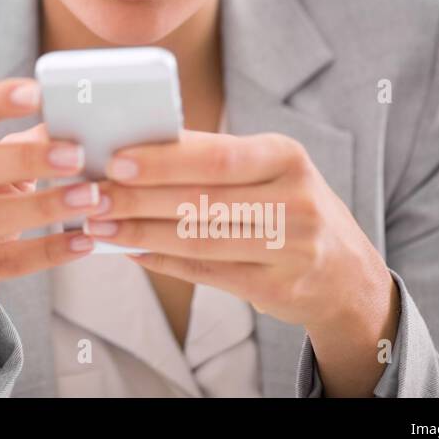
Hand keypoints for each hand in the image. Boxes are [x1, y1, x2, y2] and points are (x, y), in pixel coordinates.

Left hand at [84, 130, 393, 336]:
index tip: (114, 159)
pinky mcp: (276, 287)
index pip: (217, 156)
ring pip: (198, 239)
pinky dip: (161, 260)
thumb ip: (214, 158)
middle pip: (202, 200)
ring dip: (140, 232)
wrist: (346, 272)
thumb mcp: (270, 168)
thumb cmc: (289, 203)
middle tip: (92, 196)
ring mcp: (290, 249)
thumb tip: (132, 150)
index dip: (163, 160)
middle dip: (138, 198)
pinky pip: (205, 272)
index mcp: (287, 157)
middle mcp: (295, 201)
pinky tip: (129, 251)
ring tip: (99, 225)